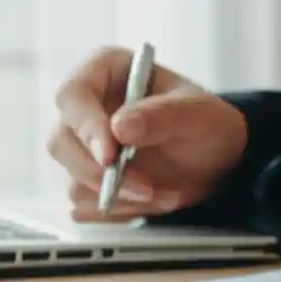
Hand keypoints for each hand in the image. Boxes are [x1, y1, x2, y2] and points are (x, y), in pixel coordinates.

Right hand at [47, 47, 248, 221]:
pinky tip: (154, 200)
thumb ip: (162, 116)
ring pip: (74, 178)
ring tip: (168, 194)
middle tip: (146, 188)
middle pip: (62, 142)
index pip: (74, 95)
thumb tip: (119, 127)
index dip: (86, 126)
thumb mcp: (198, 114)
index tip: (110, 155)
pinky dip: (121, 210)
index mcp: (108, 71)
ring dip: (121, 196)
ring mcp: (83, 146)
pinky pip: (86, 204)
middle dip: (103, 173)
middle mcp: (88, 107)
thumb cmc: (208, 123)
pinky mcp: (88, 179)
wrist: (218, 160)